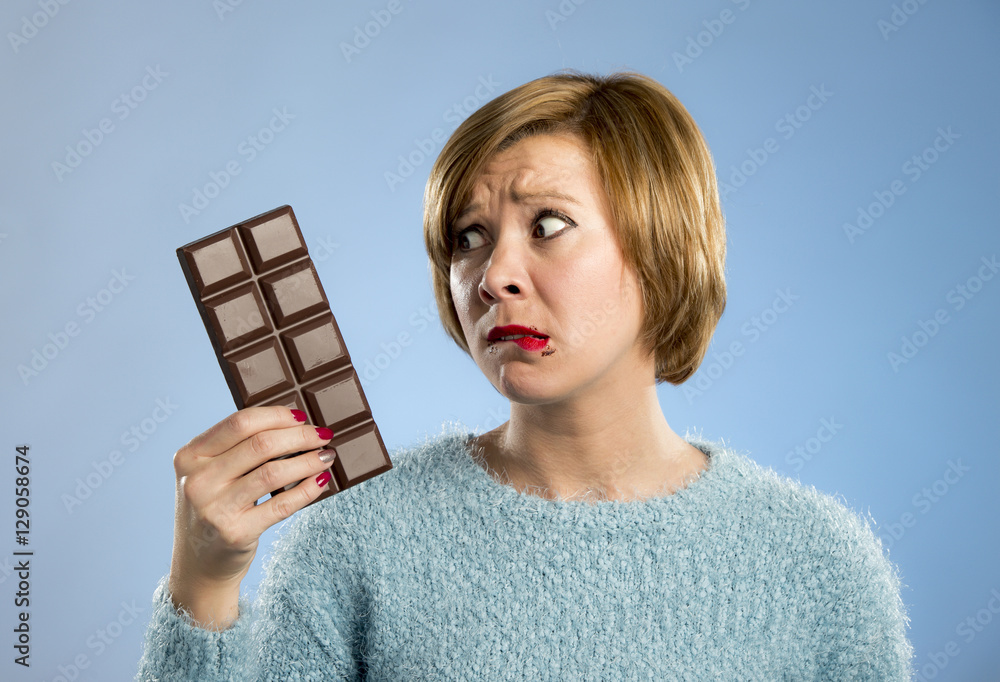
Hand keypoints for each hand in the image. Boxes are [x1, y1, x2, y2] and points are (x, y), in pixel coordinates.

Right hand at [167, 406, 333, 626]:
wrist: (198, 566)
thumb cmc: (212, 510)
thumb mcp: (208, 475)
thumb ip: (236, 449)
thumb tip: (293, 424)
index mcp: (190, 456)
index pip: (240, 422)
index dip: (277, 415)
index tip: (302, 417)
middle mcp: (198, 480)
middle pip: (261, 444)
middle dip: (300, 436)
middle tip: (323, 436)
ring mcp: (215, 509)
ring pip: (274, 472)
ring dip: (308, 461)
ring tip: (326, 456)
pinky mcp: (236, 533)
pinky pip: (282, 504)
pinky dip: (308, 489)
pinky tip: (322, 480)